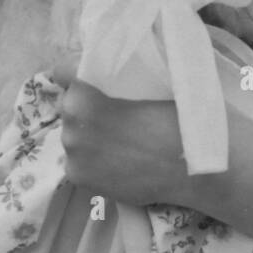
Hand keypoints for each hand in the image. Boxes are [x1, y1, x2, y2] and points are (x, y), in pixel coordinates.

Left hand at [53, 63, 189, 208]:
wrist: (189, 167)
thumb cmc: (172, 120)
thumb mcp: (145, 86)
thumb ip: (113, 82)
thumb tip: (101, 80)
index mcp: (81, 99)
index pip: (63, 73)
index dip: (76, 72)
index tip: (90, 76)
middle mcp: (69, 128)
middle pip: (70, 107)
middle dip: (85, 107)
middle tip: (114, 113)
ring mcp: (73, 158)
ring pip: (74, 135)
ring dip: (88, 135)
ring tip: (118, 141)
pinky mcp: (80, 180)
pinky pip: (79, 161)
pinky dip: (92, 160)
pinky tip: (116, 160)